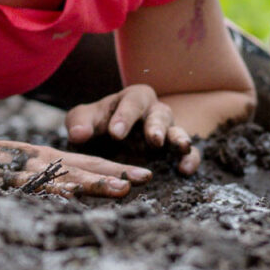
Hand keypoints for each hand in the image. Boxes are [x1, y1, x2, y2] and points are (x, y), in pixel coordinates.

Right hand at [0, 128, 152, 198]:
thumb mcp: (8, 167)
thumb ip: (36, 178)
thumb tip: (65, 195)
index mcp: (37, 157)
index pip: (83, 161)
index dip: (112, 168)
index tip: (141, 177)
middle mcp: (31, 161)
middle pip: (80, 166)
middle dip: (114, 172)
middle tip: (146, 179)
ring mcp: (15, 172)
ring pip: (59, 177)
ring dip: (92, 183)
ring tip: (121, 189)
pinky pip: (26, 189)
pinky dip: (48, 193)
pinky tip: (69, 199)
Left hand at [65, 84, 199, 175]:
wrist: (105, 144)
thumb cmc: (95, 125)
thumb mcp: (83, 120)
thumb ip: (79, 123)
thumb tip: (78, 134)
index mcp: (133, 99)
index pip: (133, 101)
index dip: (125, 116)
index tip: (114, 133)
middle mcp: (154, 112)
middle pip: (160, 114)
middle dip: (157, 126)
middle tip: (153, 140)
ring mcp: (167, 133)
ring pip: (178, 131)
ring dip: (180, 139)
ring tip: (181, 148)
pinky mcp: (173, 153)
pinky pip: (189, 154)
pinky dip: (190, 160)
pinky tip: (185, 171)